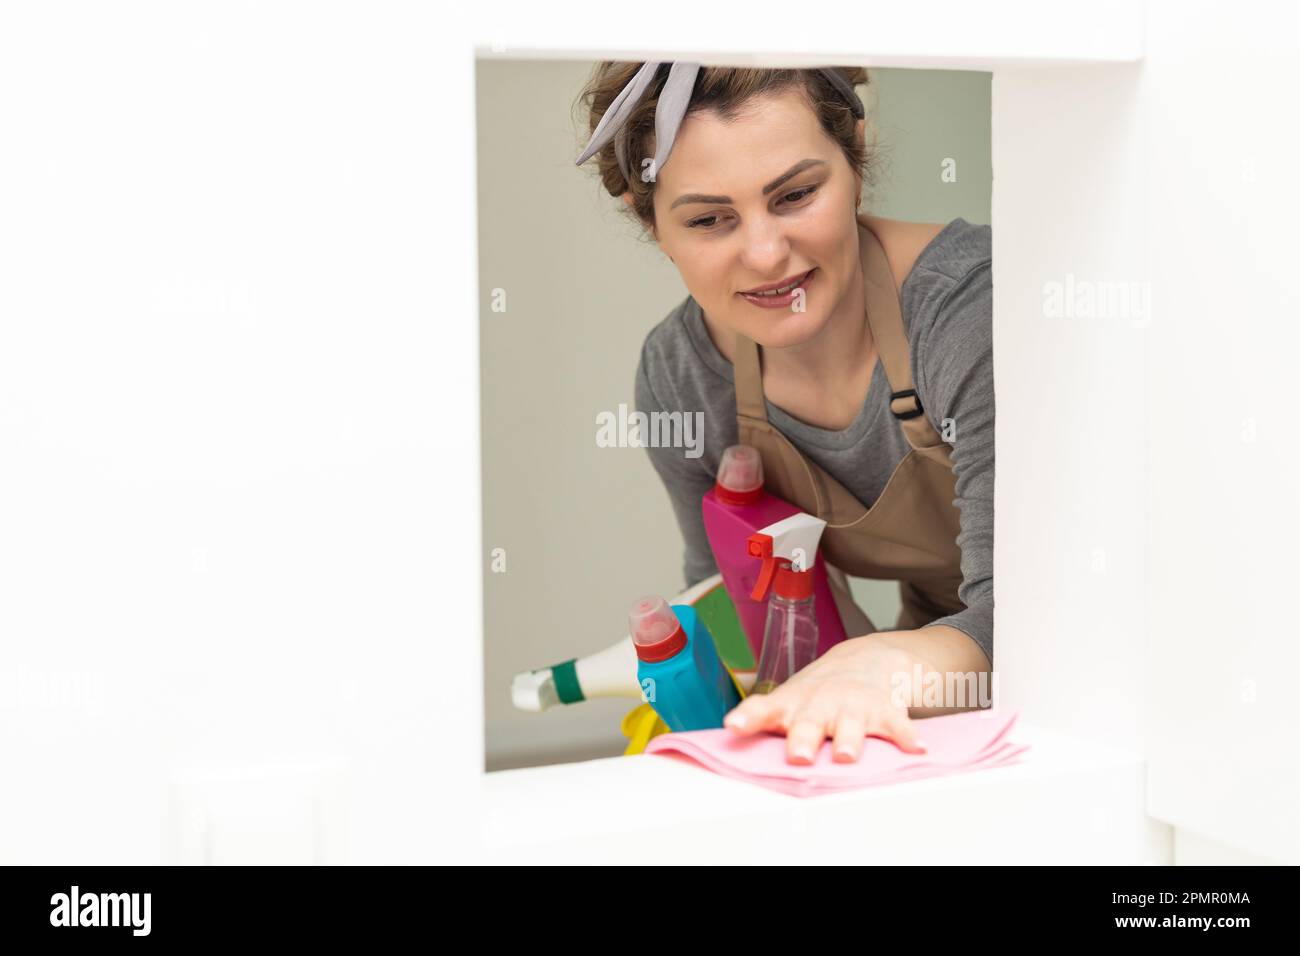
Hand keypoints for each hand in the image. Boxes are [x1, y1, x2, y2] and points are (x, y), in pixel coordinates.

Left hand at [723, 635, 927, 764]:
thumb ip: (762, 722)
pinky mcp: (885, 709)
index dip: (749, 717)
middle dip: (804, 737)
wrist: (867, 659)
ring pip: (851, 724)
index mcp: (792, 705)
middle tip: (799, 755)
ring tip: (847, 755)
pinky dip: (906, 735)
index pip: (764, 709)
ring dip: (849, 738)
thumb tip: (727, 740)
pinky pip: (897, 724)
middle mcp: (820, 704)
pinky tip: (915, 748)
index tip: (734, 725)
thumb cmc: (817, 694)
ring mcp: (853, 705)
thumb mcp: (788, 703)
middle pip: (810, 722)